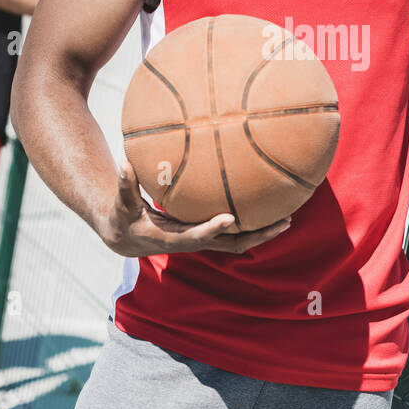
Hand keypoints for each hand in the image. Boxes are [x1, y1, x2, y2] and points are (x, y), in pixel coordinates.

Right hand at [96, 158, 291, 257]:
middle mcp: (194, 242)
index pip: (196, 236)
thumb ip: (125, 186)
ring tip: (287, 219)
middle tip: (283, 222)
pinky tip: (268, 209)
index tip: (231, 217)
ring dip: (262, 233)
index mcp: (173, 238)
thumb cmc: (123, 218)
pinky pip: (235, 233)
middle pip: (231, 244)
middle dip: (258, 236)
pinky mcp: (207, 235)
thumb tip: (124, 164)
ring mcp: (203, 241)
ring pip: (238, 241)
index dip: (213, 229)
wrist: (127, 238)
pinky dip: (252, 225)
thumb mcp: (121, 204)